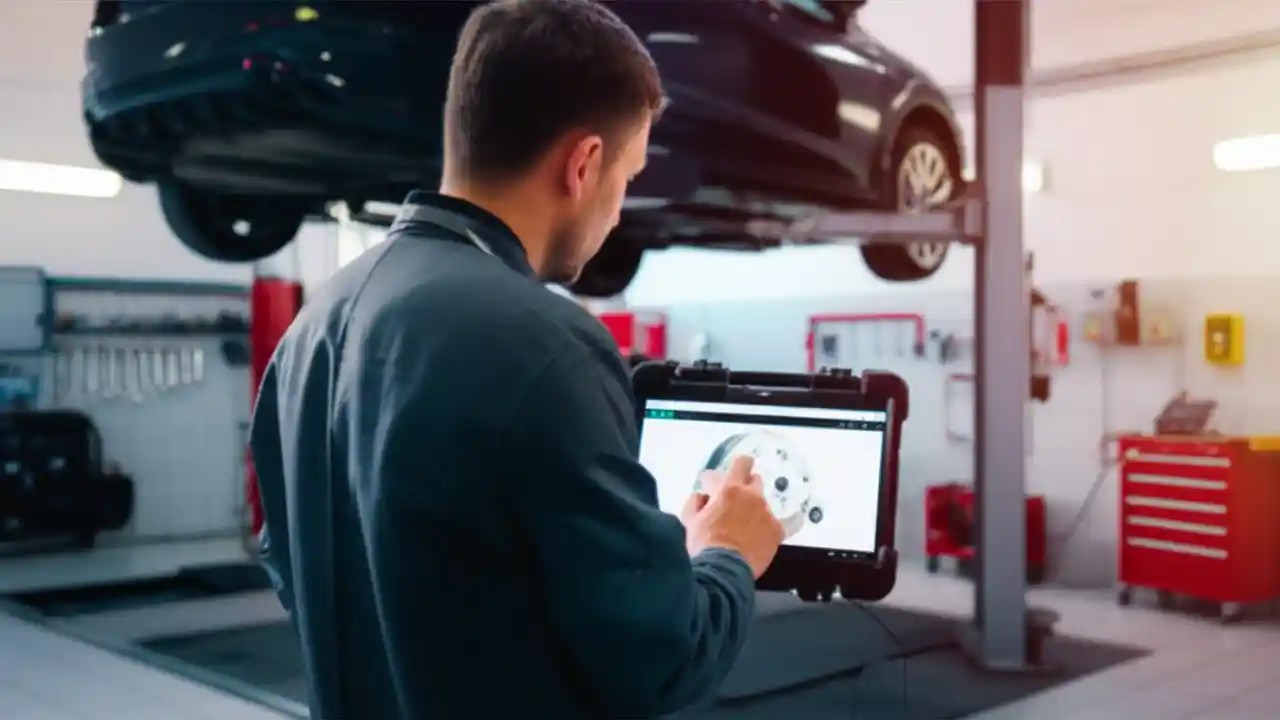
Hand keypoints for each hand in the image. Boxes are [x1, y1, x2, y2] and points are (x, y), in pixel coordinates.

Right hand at [682, 456, 783, 578]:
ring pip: (764, 502)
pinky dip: (789, 520)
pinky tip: (795, 518)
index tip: (728, 478)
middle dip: (744, 486)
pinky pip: (791, 521)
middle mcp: (752, 496)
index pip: (741, 463)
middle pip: (754, 480)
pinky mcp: (777, 531)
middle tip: (733, 501)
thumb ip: (697, 502)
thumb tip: (703, 496)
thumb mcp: (690, 519)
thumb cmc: (703, 544)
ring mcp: (767, 513)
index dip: (736, 467)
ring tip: (747, 523)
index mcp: (729, 488)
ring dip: (755, 507)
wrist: (723, 569)